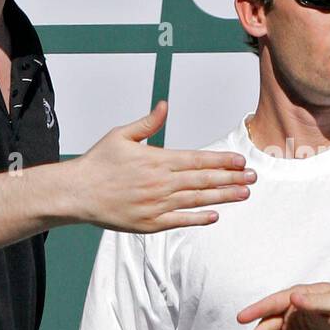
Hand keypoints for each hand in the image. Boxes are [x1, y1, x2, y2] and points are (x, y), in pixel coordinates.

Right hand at [68, 101, 254, 231]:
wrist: (76, 193)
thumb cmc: (98, 162)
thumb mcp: (120, 135)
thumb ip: (147, 123)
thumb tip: (164, 106)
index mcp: (156, 160)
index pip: (198, 159)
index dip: (222, 161)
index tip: (241, 162)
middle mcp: (160, 183)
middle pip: (203, 180)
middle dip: (231, 178)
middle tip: (253, 178)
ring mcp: (156, 205)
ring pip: (197, 200)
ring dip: (223, 197)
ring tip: (244, 194)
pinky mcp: (149, 223)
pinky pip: (179, 220)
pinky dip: (198, 218)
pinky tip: (215, 215)